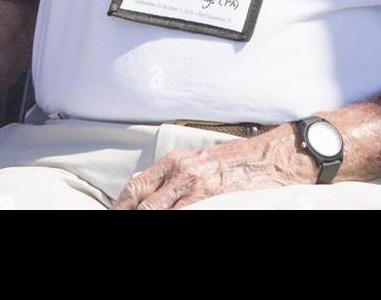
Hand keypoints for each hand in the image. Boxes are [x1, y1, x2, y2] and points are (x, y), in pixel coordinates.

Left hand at [112, 134, 306, 209]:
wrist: (265, 159)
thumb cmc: (232, 161)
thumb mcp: (195, 160)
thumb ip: (170, 175)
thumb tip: (143, 191)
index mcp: (173, 162)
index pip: (136, 186)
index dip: (121, 204)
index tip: (115, 212)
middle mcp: (180, 173)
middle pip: (143, 203)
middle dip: (130, 214)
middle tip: (120, 220)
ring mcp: (195, 188)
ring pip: (158, 211)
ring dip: (148, 218)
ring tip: (139, 222)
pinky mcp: (211, 200)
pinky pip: (184, 214)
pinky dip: (173, 217)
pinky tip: (169, 218)